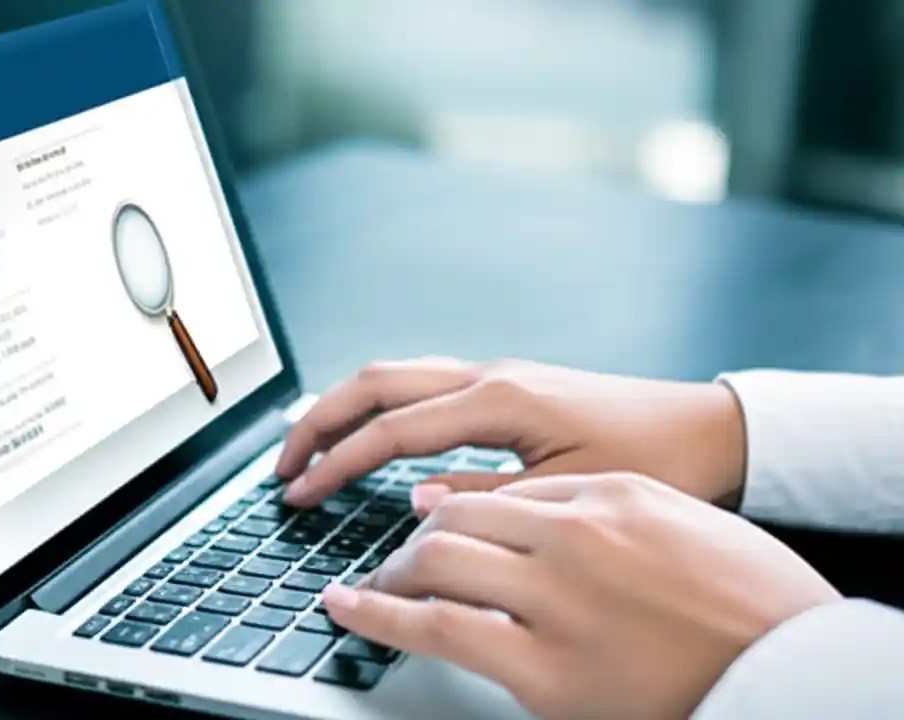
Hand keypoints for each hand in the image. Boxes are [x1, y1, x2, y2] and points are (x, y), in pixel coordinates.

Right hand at [275, 357, 746, 507]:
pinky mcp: (507, 386)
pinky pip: (423, 385)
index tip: (298, 494)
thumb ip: (486, 500)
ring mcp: (497, 375)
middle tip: (282, 465)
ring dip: (345, 409)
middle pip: (376, 383)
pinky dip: (381, 407)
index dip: (336, 464)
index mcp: (500, 400)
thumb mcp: (569, 497)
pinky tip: (374, 436)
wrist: (709, 431)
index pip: (390, 430)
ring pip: (395, 376)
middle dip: (319, 421)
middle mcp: (490, 376)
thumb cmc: (654, 462)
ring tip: (311, 449)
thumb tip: (414, 506)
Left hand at [321, 473, 840, 719]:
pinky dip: (378, 616)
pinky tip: (349, 608)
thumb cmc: (743, 603)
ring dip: (389, 574)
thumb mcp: (672, 528)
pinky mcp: (544, 669)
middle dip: (408, 543)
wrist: (795, 669)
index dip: (441, 511)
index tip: (419, 523)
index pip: (492, 494)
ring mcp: (556, 598)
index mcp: (606, 498)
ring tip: (368, 589)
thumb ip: (591, 511)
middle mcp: (574, 535)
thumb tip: (518, 516)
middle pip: (452, 520)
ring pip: (436, 563)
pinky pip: (437, 629)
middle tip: (387, 564)